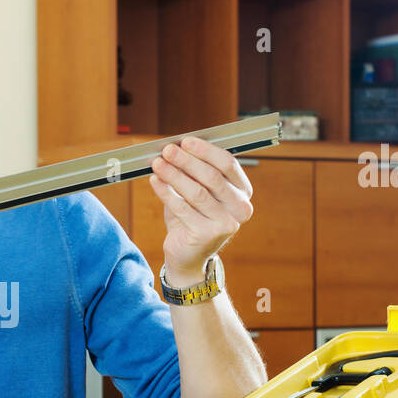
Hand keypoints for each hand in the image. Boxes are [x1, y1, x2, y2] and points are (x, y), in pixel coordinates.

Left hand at [148, 137, 253, 285]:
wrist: (188, 256)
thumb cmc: (192, 218)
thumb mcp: (198, 193)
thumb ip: (194, 172)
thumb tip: (176, 147)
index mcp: (243, 192)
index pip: (228, 164)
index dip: (206, 151)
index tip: (185, 141)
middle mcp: (240, 209)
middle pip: (212, 177)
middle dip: (187, 161)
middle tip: (168, 150)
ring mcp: (226, 224)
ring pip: (197, 192)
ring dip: (174, 174)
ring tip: (157, 164)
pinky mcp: (206, 235)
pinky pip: (182, 208)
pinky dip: (166, 192)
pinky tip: (155, 181)